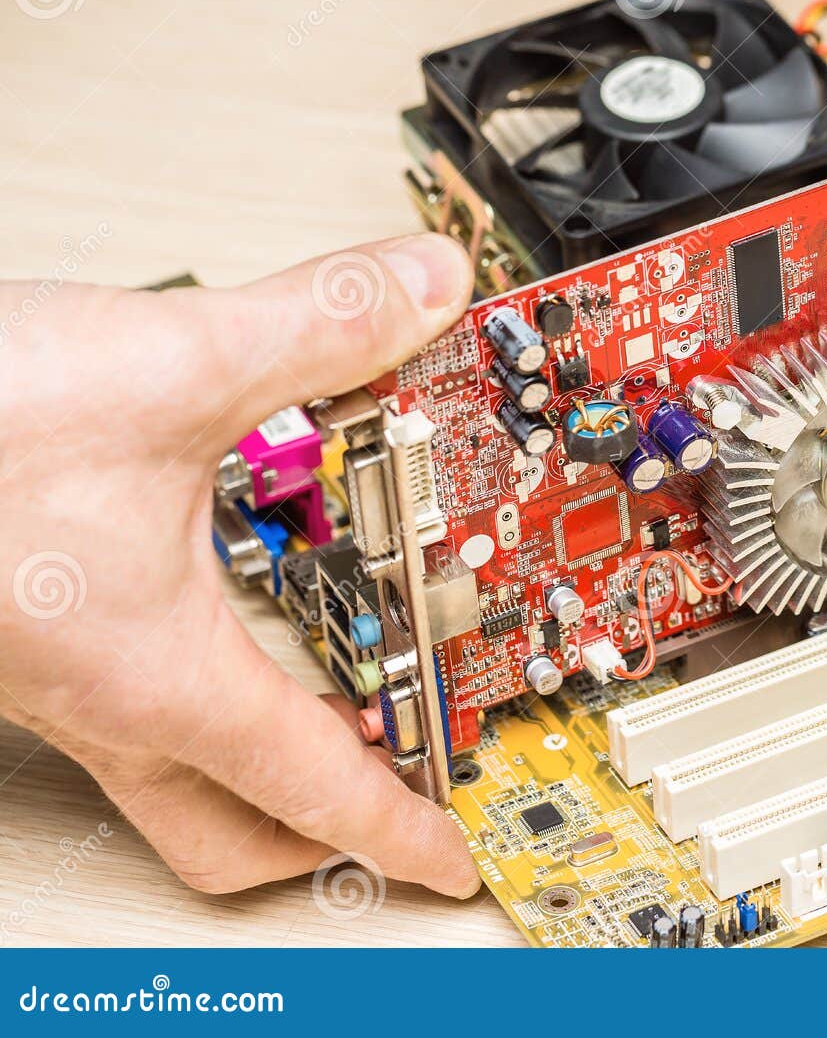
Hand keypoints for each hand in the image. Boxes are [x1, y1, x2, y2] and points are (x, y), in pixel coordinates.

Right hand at [0, 233, 480, 896]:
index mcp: (156, 671)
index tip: (453, 866)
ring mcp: (43, 671)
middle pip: (224, 830)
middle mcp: (96, 694)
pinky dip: (187, 677)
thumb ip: (315, 326)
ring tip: (326, 695)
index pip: (318, 788)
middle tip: (391, 805)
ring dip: (251, 753)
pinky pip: (113, 694)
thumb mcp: (165, 363)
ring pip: (163, 767)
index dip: (404, 834)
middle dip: (318, 837)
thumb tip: (419, 288)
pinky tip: (202, 596)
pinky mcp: (10, 627)